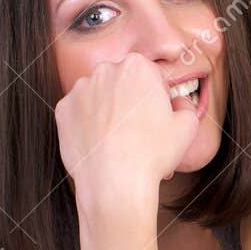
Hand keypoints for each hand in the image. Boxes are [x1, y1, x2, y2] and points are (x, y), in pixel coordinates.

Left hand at [53, 54, 199, 206]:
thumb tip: (178, 103)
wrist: (114, 182)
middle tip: (138, 126)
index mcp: (137, 67)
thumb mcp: (187, 127)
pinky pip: (79, 111)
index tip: (157, 113)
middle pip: (121, 80)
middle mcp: (105, 71)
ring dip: (107, 108)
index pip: (149, 73)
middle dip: (129, 96)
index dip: (156, 94)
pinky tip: (101, 141)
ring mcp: (80, 90)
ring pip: (98, 94)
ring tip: (118, 136)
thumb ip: (185, 105)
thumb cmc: (152, 154)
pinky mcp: (63, 109)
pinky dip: (88, 122)